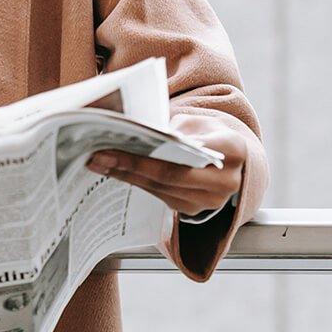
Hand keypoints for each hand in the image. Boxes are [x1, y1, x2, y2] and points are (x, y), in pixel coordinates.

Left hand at [85, 113, 244, 216]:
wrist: (228, 158)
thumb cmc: (208, 133)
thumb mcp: (196, 121)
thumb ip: (171, 127)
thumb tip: (131, 131)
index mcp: (233, 149)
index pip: (187, 153)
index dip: (151, 152)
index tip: (118, 142)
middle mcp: (226, 181)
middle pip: (170, 175)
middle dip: (130, 165)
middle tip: (98, 157)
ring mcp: (210, 201)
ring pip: (161, 188)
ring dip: (127, 176)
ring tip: (100, 163)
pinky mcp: (193, 210)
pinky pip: (159, 196)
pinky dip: (136, 183)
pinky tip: (115, 172)